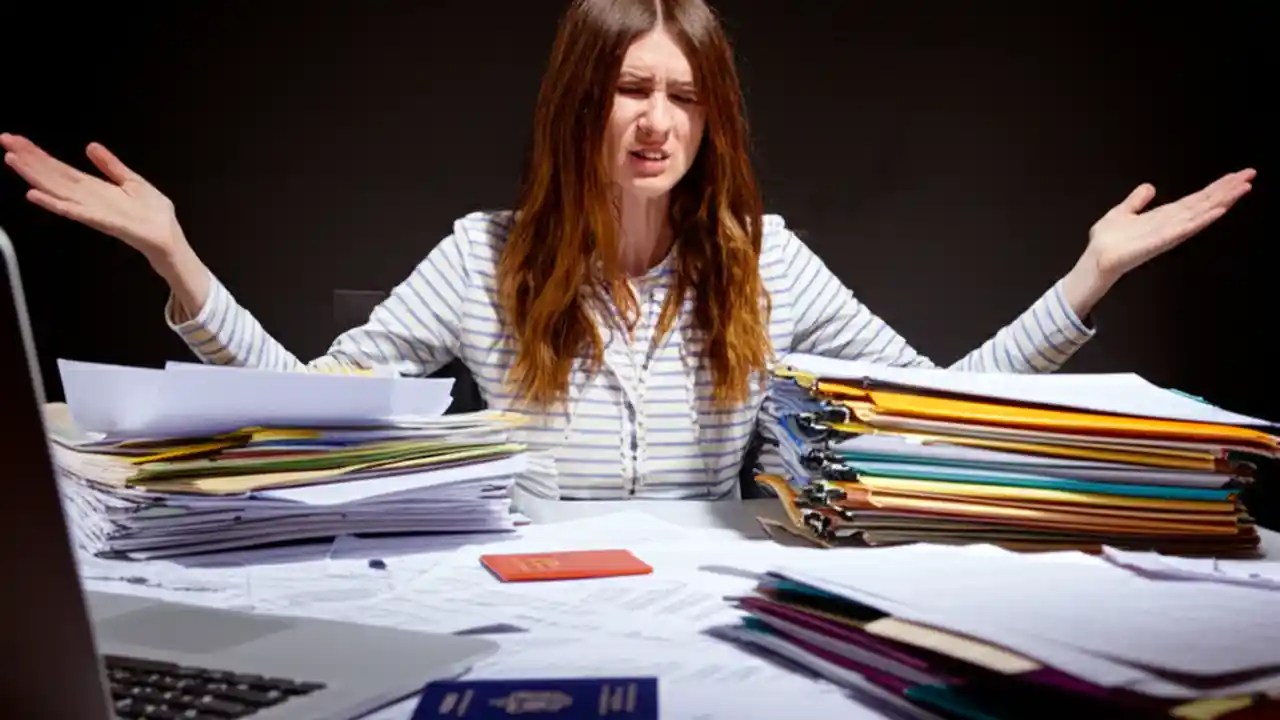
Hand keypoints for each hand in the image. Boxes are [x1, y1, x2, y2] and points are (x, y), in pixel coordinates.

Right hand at [1, 133, 188, 265]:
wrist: (170, 242)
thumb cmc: (154, 217)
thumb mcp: (133, 182)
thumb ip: (111, 165)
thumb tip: (90, 146)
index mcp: (95, 189)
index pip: (60, 168)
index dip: (38, 154)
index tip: (16, 139)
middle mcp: (89, 199)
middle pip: (53, 176)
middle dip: (29, 159)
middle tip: (5, 141)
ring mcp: (94, 211)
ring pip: (58, 190)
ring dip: (34, 176)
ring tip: (12, 160)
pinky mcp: (105, 223)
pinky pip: (77, 212)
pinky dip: (56, 204)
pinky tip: (35, 195)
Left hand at [1083, 168, 1254, 286]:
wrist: (1095, 259)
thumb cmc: (1107, 242)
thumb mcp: (1122, 212)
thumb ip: (1137, 201)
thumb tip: (1149, 187)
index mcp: (1165, 216)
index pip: (1196, 199)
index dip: (1216, 187)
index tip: (1237, 176)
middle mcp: (1171, 224)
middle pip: (1205, 204)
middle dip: (1227, 190)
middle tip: (1250, 175)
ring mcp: (1168, 233)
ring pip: (1201, 214)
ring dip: (1222, 201)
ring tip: (1242, 189)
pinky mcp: (1160, 242)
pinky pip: (1184, 229)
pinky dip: (1201, 220)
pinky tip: (1218, 211)